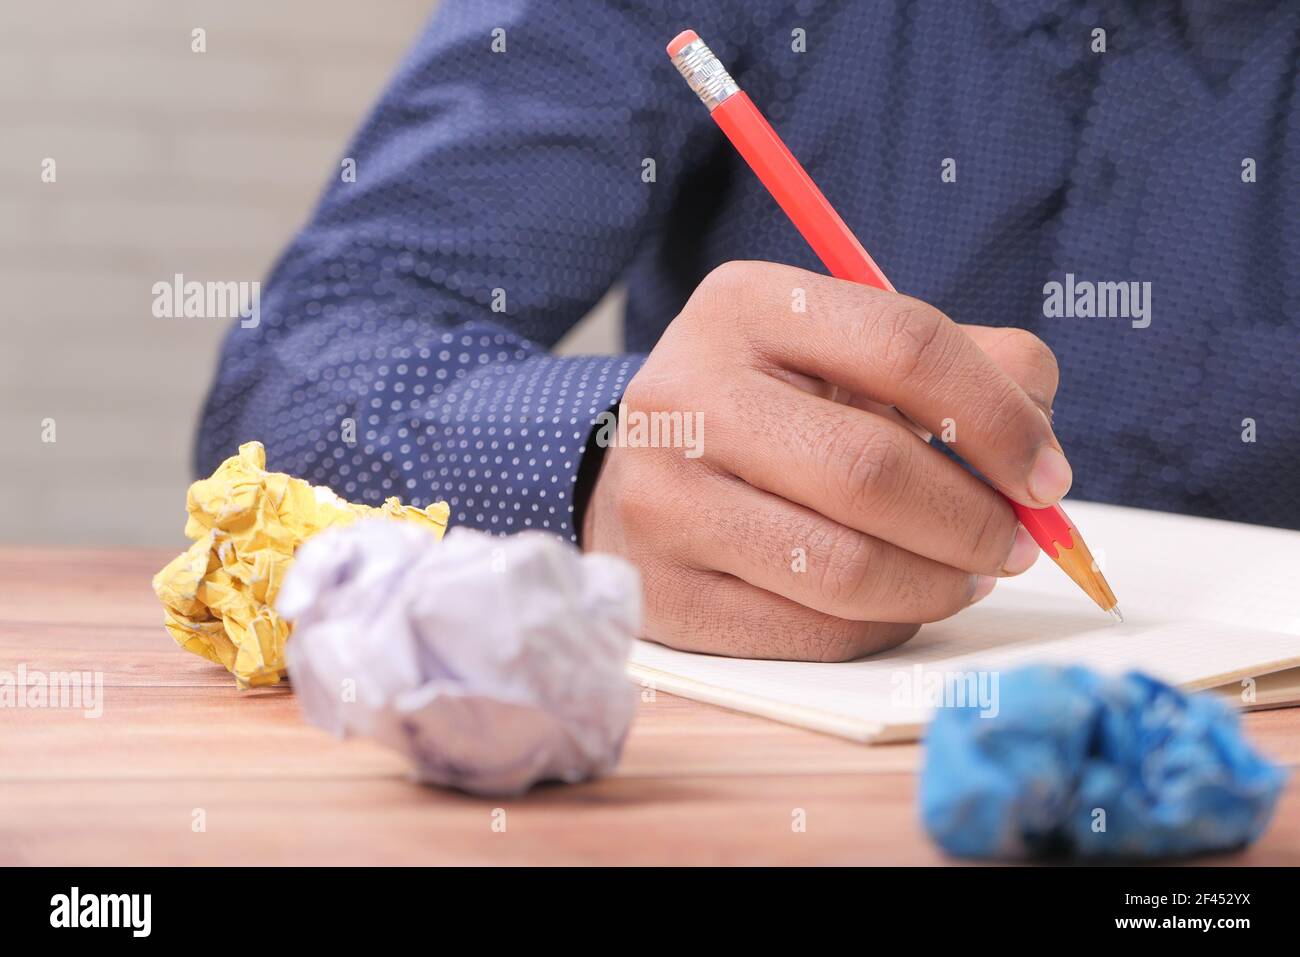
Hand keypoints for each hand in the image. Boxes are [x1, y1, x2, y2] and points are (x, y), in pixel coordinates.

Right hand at [581, 261, 1068, 660]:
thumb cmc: (775, 409)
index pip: (905, 346)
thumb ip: (962, 366)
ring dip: (937, 584)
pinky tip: (893, 602)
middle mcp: (686, 395)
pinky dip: (881, 625)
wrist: (646, 475)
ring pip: (844, 566)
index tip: (1046, 477)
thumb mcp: (848, 353)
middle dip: (973, 520)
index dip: (1000, 418)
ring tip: (963, 575)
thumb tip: (1039, 441)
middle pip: (872, 469)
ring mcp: (662, 500)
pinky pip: (811, 631)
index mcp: (746, 307)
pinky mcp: (666, 593)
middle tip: (1013, 544)